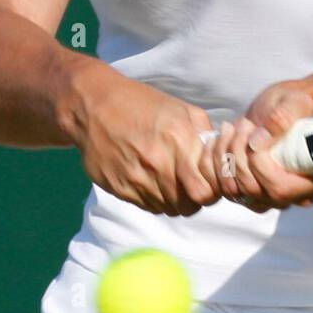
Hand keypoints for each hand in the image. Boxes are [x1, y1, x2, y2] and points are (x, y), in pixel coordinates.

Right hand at [69, 70, 223, 216]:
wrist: (93, 106)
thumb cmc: (142, 104)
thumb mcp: (181, 109)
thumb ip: (204, 133)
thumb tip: (220, 156)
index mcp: (179, 141)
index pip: (205, 191)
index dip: (212, 190)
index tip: (209, 181)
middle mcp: (158, 163)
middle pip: (189, 205)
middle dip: (196, 198)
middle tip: (193, 186)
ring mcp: (137, 179)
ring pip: (169, 209)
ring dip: (175, 199)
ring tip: (172, 181)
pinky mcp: (120, 188)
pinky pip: (148, 206)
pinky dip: (155, 199)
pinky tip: (153, 181)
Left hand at [199, 82, 312, 212]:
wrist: (281, 109)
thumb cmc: (295, 105)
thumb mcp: (294, 103)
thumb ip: (282, 118)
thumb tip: (257, 142)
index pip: (280, 189)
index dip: (260, 167)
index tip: (254, 136)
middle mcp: (293, 196)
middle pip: (253, 192)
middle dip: (239, 155)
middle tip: (243, 123)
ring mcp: (269, 197)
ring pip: (234, 191)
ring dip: (224, 156)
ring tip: (231, 128)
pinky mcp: (248, 192)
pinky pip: (222, 188)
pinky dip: (212, 163)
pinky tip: (219, 139)